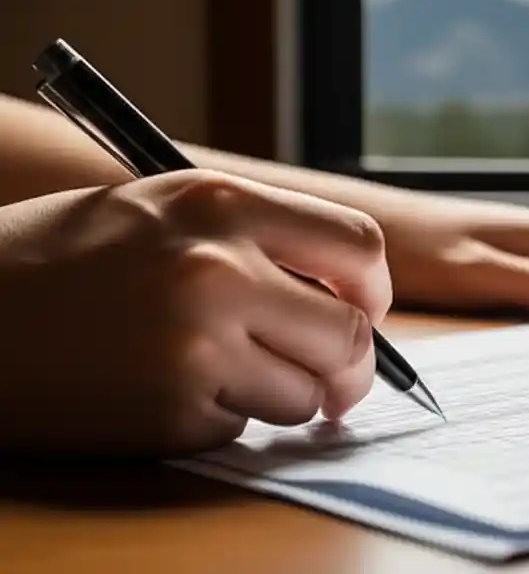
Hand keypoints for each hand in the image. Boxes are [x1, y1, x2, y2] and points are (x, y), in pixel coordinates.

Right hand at [0, 171, 390, 454]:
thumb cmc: (55, 261)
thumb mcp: (158, 209)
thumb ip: (253, 238)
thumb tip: (347, 294)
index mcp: (219, 202)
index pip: (357, 247)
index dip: (373, 290)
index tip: (364, 312)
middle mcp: (219, 269)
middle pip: (350, 335)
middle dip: (351, 368)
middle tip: (334, 381)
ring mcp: (197, 345)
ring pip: (304, 394)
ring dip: (280, 396)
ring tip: (215, 372)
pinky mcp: (169, 411)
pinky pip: (240, 427)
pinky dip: (219, 418)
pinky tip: (162, 390)